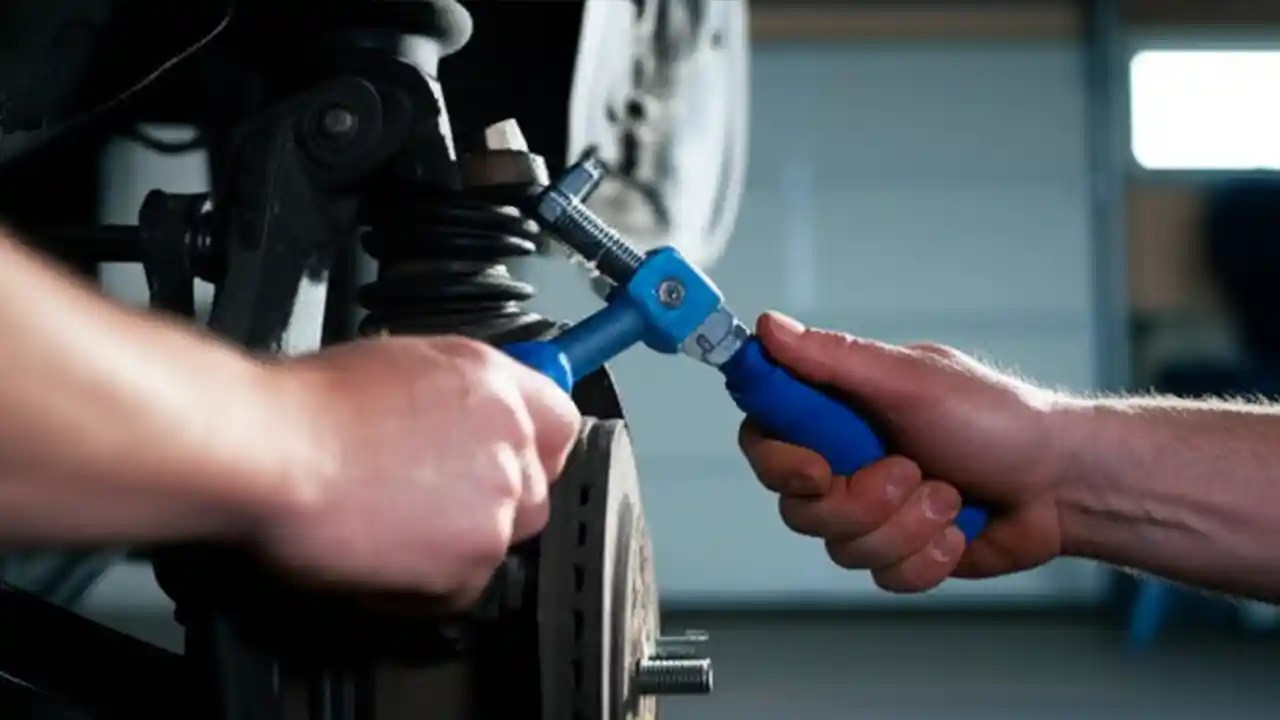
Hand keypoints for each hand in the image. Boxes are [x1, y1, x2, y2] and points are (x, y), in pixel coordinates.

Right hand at [248, 335, 580, 609]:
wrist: (274, 452)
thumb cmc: (308, 408)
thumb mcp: (399, 366)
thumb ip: (454, 394)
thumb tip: (463, 417)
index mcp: (493, 382)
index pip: (561, 423)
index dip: (533, 449)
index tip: (510, 464)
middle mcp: (508, 439)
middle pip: (535, 493)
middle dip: (488, 507)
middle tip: (428, 504)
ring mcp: (496, 501)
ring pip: (498, 543)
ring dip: (452, 546)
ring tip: (388, 526)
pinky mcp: (473, 557)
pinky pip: (462, 588)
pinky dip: (423, 587)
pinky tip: (379, 555)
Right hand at [739, 312, 1065, 592]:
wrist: (1063, 484)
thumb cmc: (998, 420)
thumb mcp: (911, 380)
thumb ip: (835, 359)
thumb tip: (767, 326)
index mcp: (840, 412)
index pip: (765, 437)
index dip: (779, 462)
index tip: (819, 470)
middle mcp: (847, 462)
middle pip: (798, 507)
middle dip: (861, 502)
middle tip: (912, 471)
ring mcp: (872, 511)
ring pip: (841, 547)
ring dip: (904, 527)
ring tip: (950, 497)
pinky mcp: (900, 551)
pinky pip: (883, 575)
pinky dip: (926, 557)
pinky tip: (957, 531)